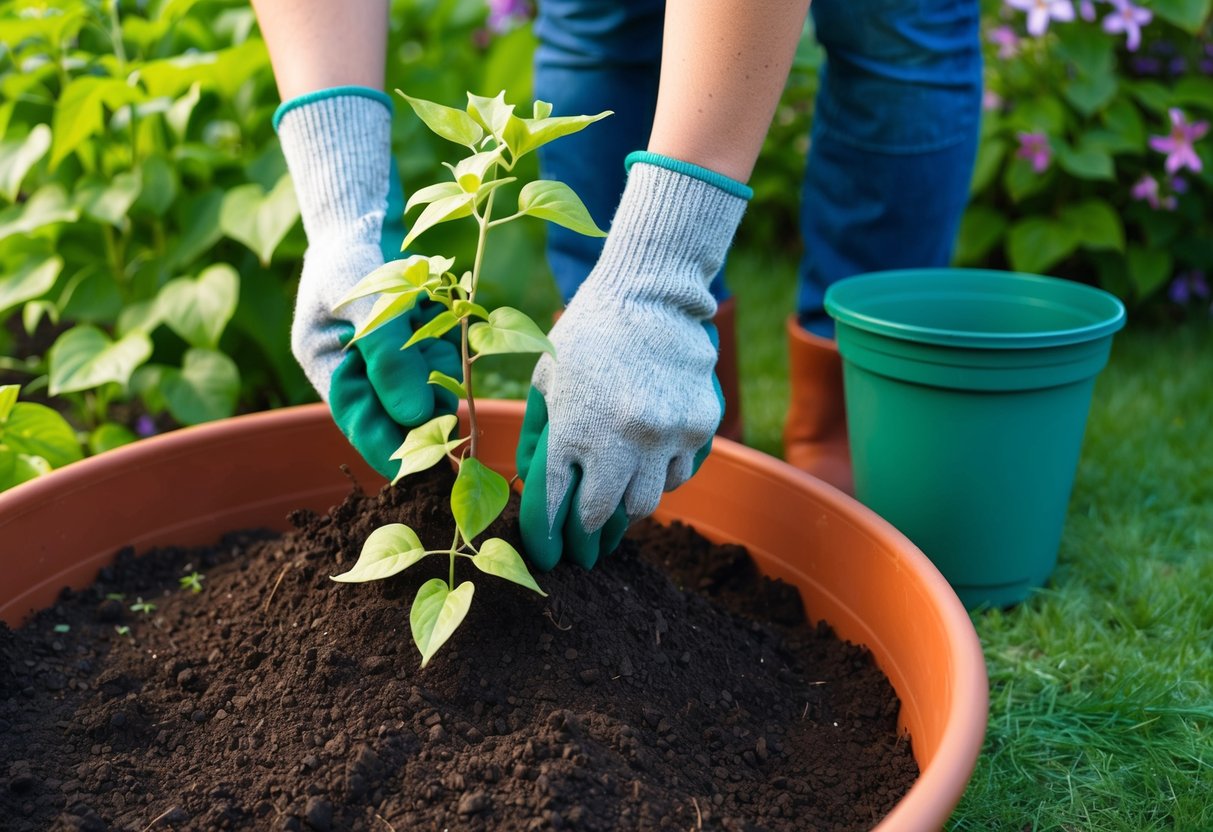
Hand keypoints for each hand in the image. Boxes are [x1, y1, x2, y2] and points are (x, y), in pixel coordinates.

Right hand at [292, 240, 460, 479]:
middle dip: (423, 406)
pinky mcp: (418, 344)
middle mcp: (358, 370)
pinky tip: (434, 313)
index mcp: (326, 366)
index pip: (358, 419)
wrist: (363, 222)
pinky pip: (442, 360)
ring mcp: (390, 358)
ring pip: (428, 388)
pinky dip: (445, 343)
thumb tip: (414, 415)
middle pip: (398, 411)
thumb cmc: (350, 258)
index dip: (386, 447)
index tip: (413, 473)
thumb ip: (387, 356)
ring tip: (427, 321)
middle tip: (445, 400)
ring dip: (437, 366)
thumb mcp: (364, 300)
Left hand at [515, 158, 746, 569]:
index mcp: (573, 428)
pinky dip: (664, 469)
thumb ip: (539, 436)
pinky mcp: (699, 426)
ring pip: (651, 499)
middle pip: (609, 514)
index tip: (553, 555)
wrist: (650, 292)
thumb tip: (535, 487)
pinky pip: (680, 470)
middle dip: (594, 528)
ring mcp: (666, 434)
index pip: (557, 506)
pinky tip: (652, 447)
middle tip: (590, 532)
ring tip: (622, 479)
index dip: (551, 537)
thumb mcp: (547, 380)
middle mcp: (621, 439)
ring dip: (632, 496)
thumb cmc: (587, 334)